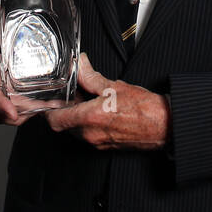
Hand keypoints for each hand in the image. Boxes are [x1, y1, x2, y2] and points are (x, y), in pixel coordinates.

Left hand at [46, 54, 170, 149]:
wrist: (164, 125)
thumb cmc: (144, 108)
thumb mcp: (114, 86)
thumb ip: (91, 77)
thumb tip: (79, 65)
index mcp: (89, 118)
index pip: (54, 120)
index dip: (47, 110)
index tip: (48, 101)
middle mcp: (90, 134)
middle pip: (64, 125)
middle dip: (65, 110)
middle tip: (71, 95)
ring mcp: (97, 142)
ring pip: (75, 130)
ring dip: (76, 117)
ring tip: (88, 101)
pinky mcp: (105, 146)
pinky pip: (88, 135)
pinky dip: (87, 123)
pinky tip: (99, 110)